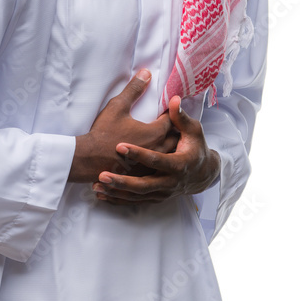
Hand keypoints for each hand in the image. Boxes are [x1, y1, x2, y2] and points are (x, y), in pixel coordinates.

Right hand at [68, 69, 179, 183]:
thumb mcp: (117, 106)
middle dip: (174, 129)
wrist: (88, 160)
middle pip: (176, 137)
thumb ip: (134, 89)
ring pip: (170, 154)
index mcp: (156, 132)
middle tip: (169, 123)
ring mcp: (152, 165)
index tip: (167, 108)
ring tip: (164, 140)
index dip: (170, 111)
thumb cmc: (103, 132)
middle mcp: (159, 149)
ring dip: (169, 145)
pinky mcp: (144, 174)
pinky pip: (158, 167)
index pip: (172, 119)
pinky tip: (153, 157)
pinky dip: (159, 160)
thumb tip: (146, 73)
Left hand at [92, 95, 220, 203]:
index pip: (156, 160)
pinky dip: (117, 199)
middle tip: (102, 175)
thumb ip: (180, 117)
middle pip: (143, 185)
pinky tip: (101, 194)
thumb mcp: (193, 131)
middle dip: (122, 181)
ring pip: (136, 196)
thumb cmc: (195, 148)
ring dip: (116, 191)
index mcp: (178, 164)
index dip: (138, 153)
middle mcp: (170, 183)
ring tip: (97, 185)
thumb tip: (173, 98)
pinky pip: (134, 202)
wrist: (203, 174)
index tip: (120, 147)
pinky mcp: (155, 198)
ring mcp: (162, 193)